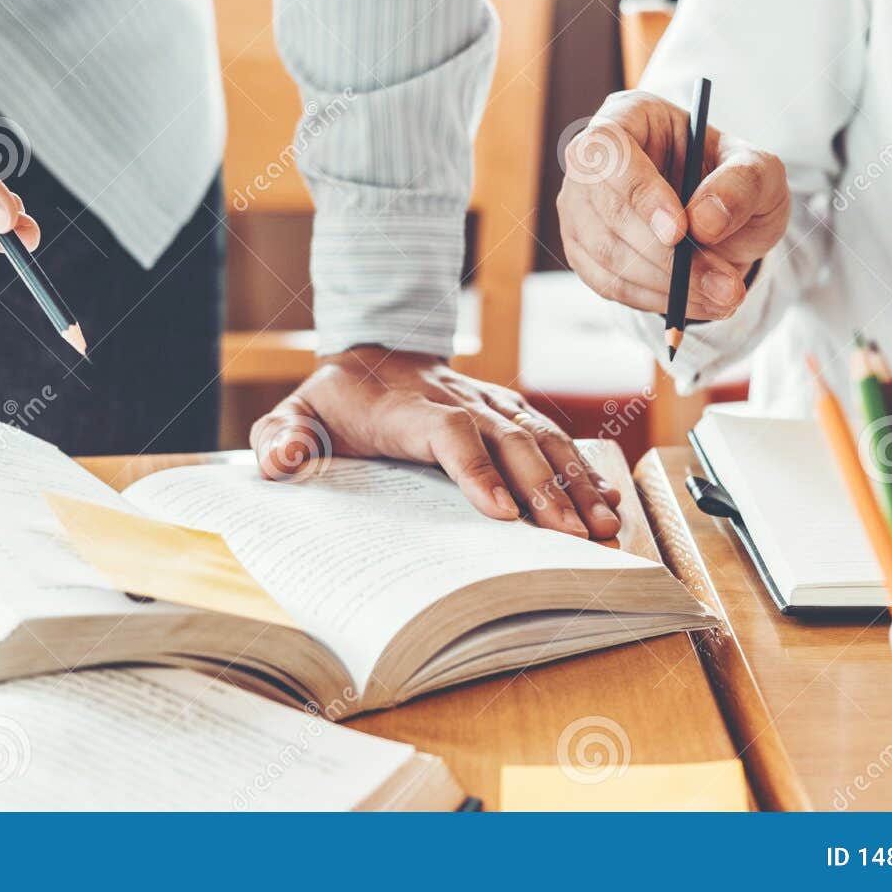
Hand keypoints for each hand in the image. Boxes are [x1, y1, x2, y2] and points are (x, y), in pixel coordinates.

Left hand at [250, 347, 624, 538]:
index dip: (478, 470)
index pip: (449, 432)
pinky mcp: (510, 412)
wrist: (372, 353)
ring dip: (575, 482)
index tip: (502, 514)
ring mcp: (491, 404)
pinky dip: (582, 468)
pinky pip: (553, 436)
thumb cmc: (334, 400)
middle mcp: (459, 400)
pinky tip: (609, 499)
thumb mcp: (293, 414)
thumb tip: (283, 461)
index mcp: (407, 408)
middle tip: (573, 538)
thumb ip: (282, 438)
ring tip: (605, 527)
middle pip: (511, 440)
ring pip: (541, 437)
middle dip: (545, 489)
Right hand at [556, 89, 788, 320]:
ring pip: (605, 253)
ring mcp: (580, 209)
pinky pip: (610, 285)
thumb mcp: (760, 172)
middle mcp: (591, 161)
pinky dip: (655, 300)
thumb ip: (742, 185)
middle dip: (664, 255)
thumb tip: (703, 221)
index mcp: (630, 116)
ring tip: (725, 295)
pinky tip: (697, 300)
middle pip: (603, 208)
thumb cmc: (735, 182)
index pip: (608, 147)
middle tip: (722, 283)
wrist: (723, 222)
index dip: (639, 191)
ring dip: (667, 285)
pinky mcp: (584, 253)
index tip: (680, 232)